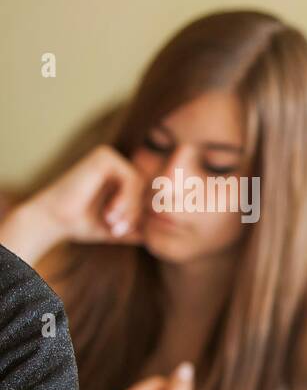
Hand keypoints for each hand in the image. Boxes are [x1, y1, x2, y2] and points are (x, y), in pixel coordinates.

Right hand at [19, 145, 146, 255]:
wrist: (53, 221)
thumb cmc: (84, 225)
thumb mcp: (122, 228)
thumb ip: (143, 227)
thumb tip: (170, 231)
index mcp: (121, 177)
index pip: (150, 195)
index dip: (146, 216)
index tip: (132, 233)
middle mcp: (117, 163)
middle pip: (147, 190)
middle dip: (137, 214)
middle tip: (121, 231)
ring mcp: (111, 157)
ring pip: (141, 186)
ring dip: (131, 209)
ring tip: (115, 225)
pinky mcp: (105, 156)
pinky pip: (131, 178)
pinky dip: (125, 199)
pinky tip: (110, 213)